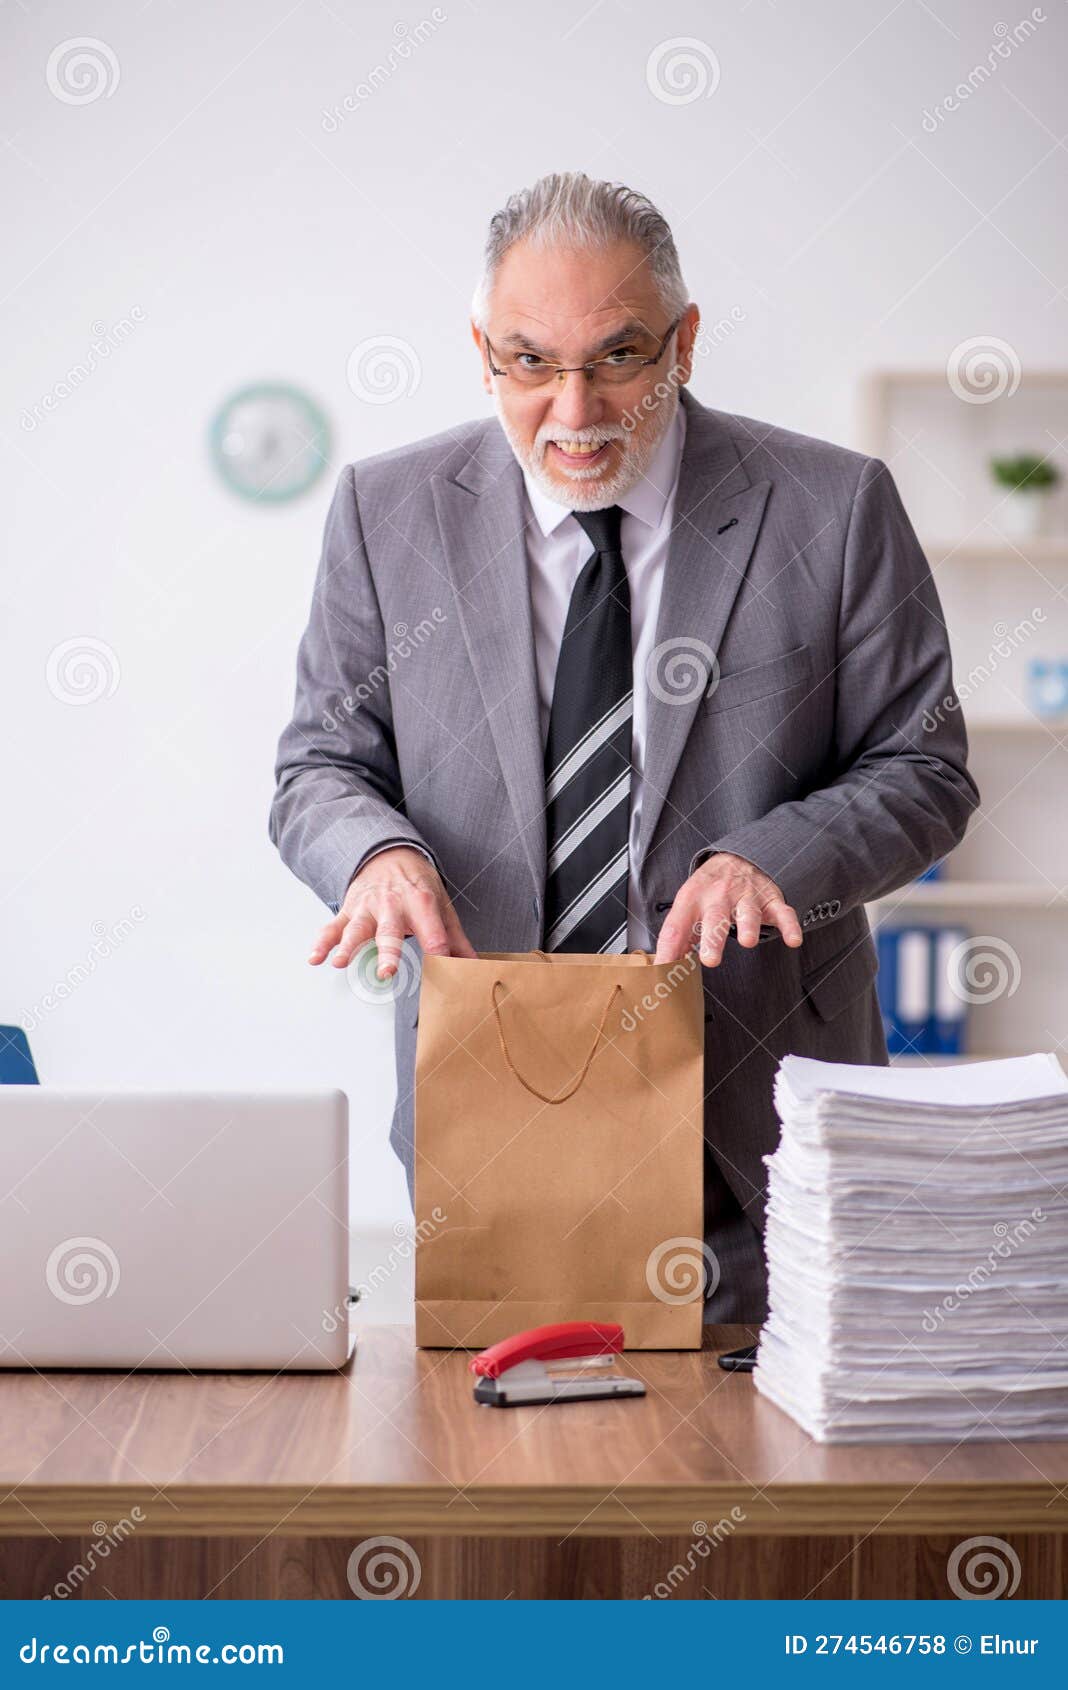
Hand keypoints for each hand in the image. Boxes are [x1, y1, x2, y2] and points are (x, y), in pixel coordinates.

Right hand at [308, 847, 476, 979]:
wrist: (389, 854)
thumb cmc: (418, 885)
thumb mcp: (442, 906)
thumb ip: (456, 939)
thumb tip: (474, 966)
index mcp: (421, 903)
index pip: (433, 932)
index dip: (439, 952)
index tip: (444, 971)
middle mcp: (392, 905)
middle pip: (390, 932)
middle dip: (388, 952)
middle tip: (387, 973)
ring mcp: (367, 908)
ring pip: (356, 929)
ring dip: (347, 946)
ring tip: (340, 963)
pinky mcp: (349, 910)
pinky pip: (332, 927)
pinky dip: (322, 942)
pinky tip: (315, 958)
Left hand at [653, 851, 802, 967]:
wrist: (737, 857)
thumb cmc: (709, 889)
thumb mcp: (687, 906)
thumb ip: (678, 936)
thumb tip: (664, 964)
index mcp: (692, 899)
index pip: (677, 924)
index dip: (670, 947)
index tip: (665, 968)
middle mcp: (719, 896)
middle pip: (715, 917)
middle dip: (713, 939)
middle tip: (710, 960)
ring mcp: (746, 897)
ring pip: (748, 912)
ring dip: (748, 926)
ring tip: (748, 942)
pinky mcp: (770, 901)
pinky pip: (782, 913)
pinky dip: (789, 925)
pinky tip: (793, 940)